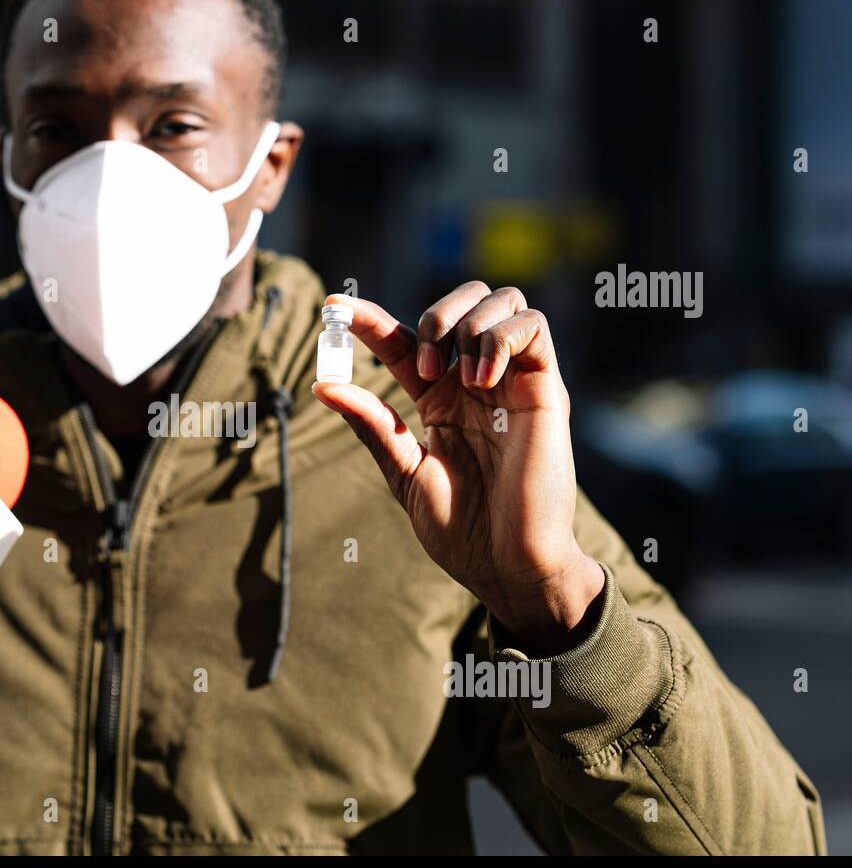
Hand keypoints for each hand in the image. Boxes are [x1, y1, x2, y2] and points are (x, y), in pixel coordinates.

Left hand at [312, 284, 603, 653]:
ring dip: (469, 326)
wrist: (510, 566)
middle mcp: (477, 383)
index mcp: (440, 400)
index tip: (333, 308)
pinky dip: (502, 337)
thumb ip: (372, 426)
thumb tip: (323, 386)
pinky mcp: (546, 389)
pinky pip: (534, 326)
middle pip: (463, 301)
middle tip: (421, 371)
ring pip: (501, 301)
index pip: (403, 342)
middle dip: (434, 317)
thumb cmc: (462, 529)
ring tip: (461, 380)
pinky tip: (484, 380)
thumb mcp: (405, 473)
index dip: (368, 319)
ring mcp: (513, 382)